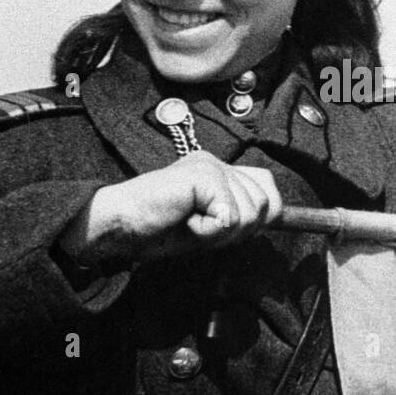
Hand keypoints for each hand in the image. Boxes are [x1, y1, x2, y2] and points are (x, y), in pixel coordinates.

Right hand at [57, 152, 282, 268]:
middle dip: (238, 230)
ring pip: (251, 213)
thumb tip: (277, 214)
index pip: (267, 187)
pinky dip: (207, 231)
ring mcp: (210, 165)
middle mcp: (217, 162)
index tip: (224, 227)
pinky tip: (183, 220)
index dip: (259, 216)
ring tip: (189, 222)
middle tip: (199, 227)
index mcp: (219, 172)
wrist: (118, 226)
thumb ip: (240, 215)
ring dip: (221, 232)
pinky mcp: (202, 174)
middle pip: (266, 204)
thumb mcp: (209, 226)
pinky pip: (229, 217)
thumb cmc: (158, 230)